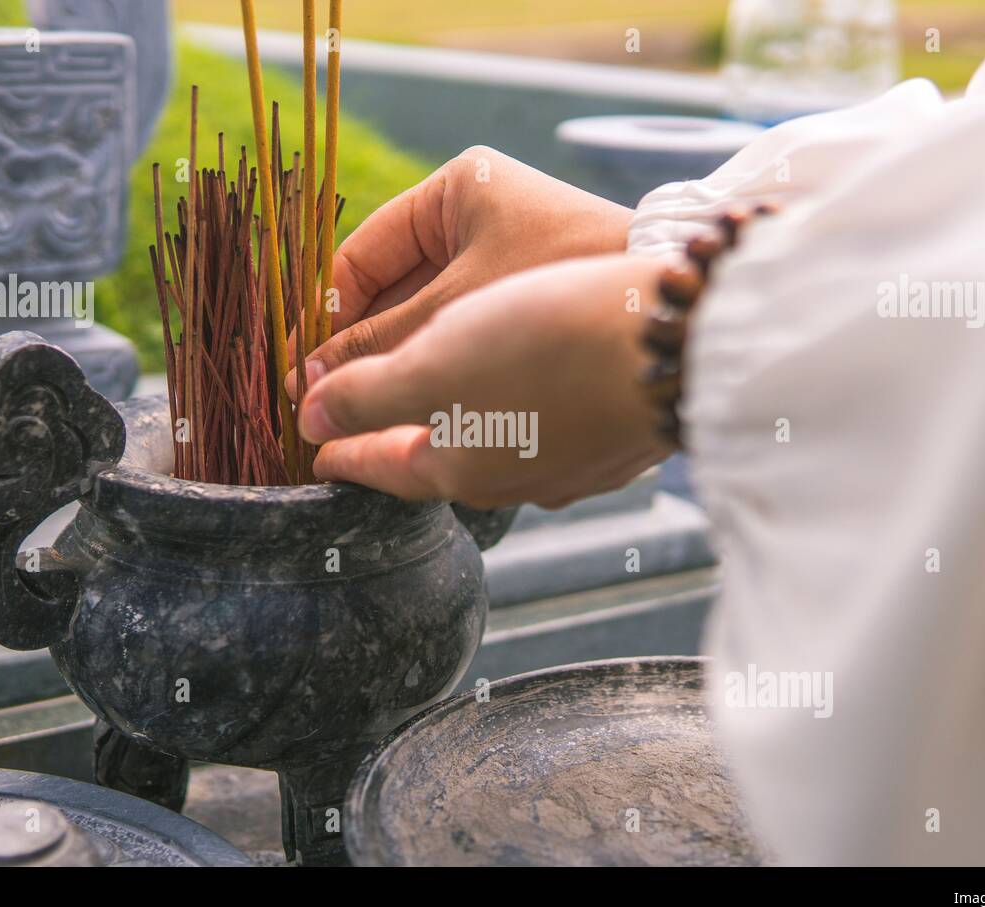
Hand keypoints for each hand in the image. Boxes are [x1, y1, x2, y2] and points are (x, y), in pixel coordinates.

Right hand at [286, 147, 632, 396]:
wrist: (669, 321)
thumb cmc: (555, 294)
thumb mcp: (450, 319)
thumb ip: (375, 353)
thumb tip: (304, 394)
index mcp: (457, 191)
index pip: (359, 261)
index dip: (326, 323)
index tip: (303, 378)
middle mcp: (481, 221)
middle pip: (392, 299)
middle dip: (365, 355)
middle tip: (329, 411)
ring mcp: (511, 263)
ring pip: (432, 326)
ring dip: (406, 371)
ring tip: (374, 422)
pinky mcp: (539, 303)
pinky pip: (474, 340)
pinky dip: (451, 374)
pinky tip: (431, 415)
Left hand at [297, 254, 674, 508]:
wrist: (677, 346)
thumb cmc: (545, 348)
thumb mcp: (433, 363)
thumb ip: (364, 395)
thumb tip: (307, 418)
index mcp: (458, 469)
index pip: (379, 468)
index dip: (339, 454)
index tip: (312, 451)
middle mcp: (512, 480)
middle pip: (436, 462)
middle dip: (397, 439)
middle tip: (367, 421)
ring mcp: (568, 466)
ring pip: (493, 447)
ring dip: (460, 424)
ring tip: (443, 397)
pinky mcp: (612, 441)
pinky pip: (543, 431)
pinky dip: (515, 411)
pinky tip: (526, 390)